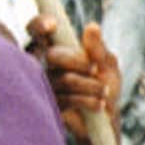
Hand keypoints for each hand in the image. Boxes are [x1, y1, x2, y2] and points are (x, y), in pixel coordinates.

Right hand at [30, 16, 119, 139]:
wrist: (106, 119)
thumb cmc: (104, 85)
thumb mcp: (108, 65)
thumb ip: (98, 48)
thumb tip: (91, 27)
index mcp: (56, 47)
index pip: (37, 30)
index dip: (39, 25)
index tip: (52, 25)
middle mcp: (44, 63)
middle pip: (52, 55)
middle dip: (77, 61)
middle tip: (95, 69)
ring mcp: (45, 85)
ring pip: (64, 79)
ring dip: (90, 85)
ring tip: (104, 91)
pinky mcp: (49, 104)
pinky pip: (66, 99)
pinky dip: (87, 100)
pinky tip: (99, 104)